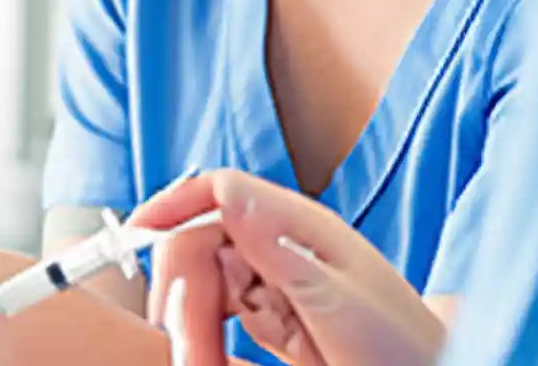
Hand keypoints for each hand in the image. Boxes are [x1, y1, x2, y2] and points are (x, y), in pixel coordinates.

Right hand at [131, 170, 445, 365]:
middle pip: (203, 240)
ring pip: (207, 281)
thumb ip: (277, 247)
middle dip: (184, 288)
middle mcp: (287, 243)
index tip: (136, 234)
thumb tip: (224, 191)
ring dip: (197, 321)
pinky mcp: (278, 312)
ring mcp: (281, 277)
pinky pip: (224, 313)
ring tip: (207, 365)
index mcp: (303, 227)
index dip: (174, 204)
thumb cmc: (401, 352)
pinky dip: (214, 336)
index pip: (221, 189)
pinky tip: (228, 357)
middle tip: (185, 347)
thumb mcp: (335, 302)